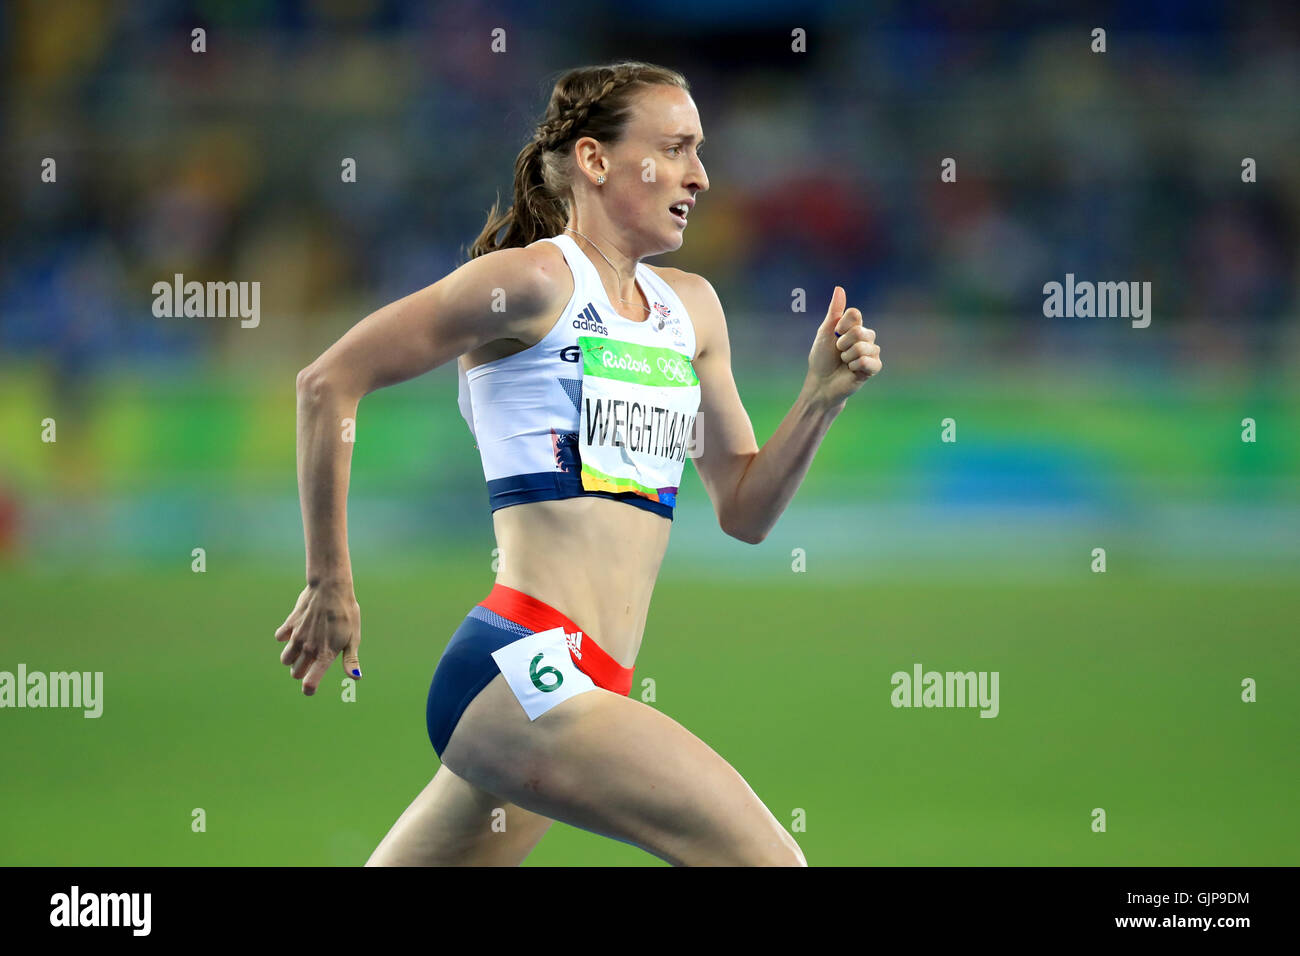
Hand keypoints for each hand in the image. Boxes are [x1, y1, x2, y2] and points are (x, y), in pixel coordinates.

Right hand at [275, 581, 361, 695]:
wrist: (331, 588)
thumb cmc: (347, 613)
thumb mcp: (353, 637)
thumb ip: (350, 659)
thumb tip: (355, 678)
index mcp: (325, 654)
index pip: (310, 682)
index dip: (309, 688)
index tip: (311, 687)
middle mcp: (309, 649)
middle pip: (296, 673)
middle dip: (302, 671)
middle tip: (312, 661)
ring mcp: (297, 637)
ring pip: (285, 659)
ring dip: (292, 658)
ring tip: (303, 647)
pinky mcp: (290, 624)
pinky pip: (280, 637)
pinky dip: (285, 637)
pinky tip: (297, 630)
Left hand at [805, 286, 881, 407]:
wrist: (821, 382)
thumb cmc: (822, 358)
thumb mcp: (825, 332)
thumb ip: (834, 311)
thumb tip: (839, 288)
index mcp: (855, 327)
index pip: (855, 314)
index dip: (842, 324)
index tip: (835, 334)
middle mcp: (866, 338)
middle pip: (860, 331)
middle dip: (843, 343)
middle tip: (839, 352)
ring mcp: (872, 352)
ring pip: (862, 347)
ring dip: (847, 357)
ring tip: (844, 363)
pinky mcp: (874, 367)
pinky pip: (867, 361)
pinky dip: (854, 366)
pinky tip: (852, 370)